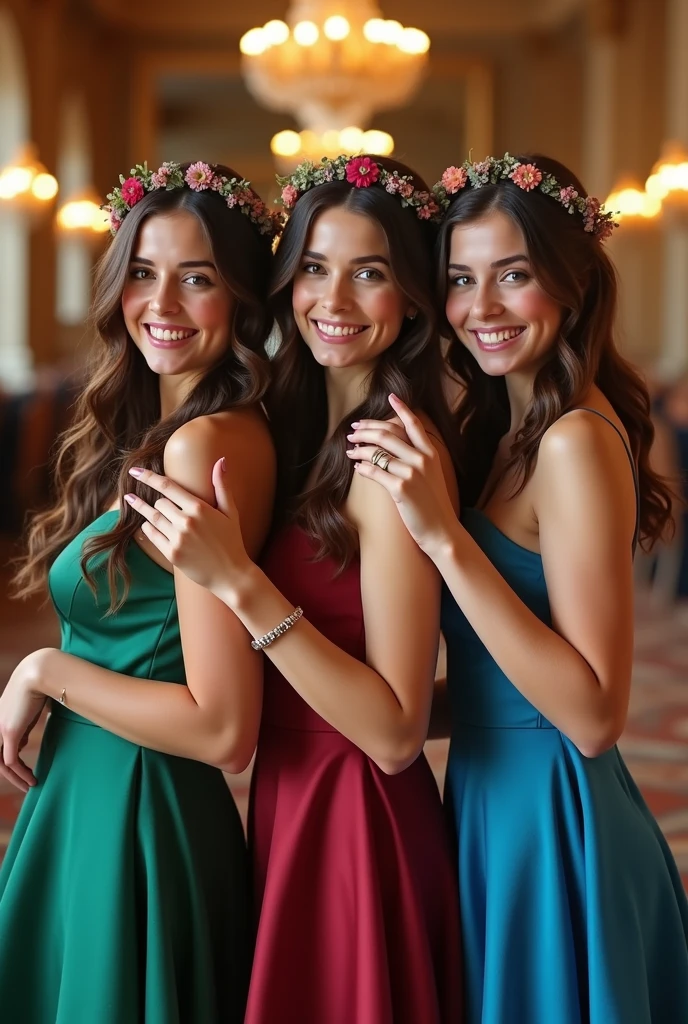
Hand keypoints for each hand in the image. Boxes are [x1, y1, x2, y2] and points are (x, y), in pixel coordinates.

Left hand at [0, 649, 51, 791]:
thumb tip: (24, 742)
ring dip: (16, 778)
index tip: (25, 771)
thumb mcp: (29, 710)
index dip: (11, 763)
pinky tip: (32, 778)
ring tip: (30, 785)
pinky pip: (11, 760)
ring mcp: (0, 729)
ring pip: (1, 763)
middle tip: (25, 785)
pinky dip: (20, 773)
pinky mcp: (9, 732)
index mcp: (0, 719)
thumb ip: (23, 726)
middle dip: (11, 776)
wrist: (39, 673)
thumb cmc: (39, 686)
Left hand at [124, 459, 252, 598]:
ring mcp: (177, 539)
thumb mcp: (231, 512)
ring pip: (153, 518)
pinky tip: (144, 523)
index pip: (168, 487)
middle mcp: (186, 522)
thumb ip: (222, 486)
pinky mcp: (172, 554)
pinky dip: (147, 528)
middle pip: (160, 503)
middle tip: (155, 500)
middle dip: (158, 500)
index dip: (148, 477)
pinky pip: (152, 535)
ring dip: (143, 510)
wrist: (231, 575)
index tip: (135, 471)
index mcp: (199, 508)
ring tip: (131, 501)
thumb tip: (220, 460)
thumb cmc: (232, 541)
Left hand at [346, 394, 457, 560]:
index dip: (401, 409)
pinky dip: (362, 468)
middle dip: (366, 429)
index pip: (414, 424)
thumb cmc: (434, 505)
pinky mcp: (401, 488)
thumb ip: (418, 458)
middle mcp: (422, 459)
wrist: (441, 530)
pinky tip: (357, 468)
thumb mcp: (432, 476)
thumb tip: (395, 446)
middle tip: (353, 431)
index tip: (390, 397)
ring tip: (349, 450)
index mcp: (431, 453)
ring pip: (377, 452)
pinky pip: (374, 472)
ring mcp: (412, 472)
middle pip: (387, 434)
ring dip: (359, 449)